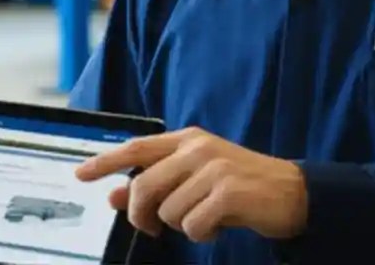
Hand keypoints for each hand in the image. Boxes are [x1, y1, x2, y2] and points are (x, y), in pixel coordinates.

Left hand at [75, 127, 307, 242]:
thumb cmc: (240, 186)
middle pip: (143, 186)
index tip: (81, 173)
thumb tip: (115, 195)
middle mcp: (198, 149)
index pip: (136, 148)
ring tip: (205, 219)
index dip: (105, 162)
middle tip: (153, 228)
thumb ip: (157, 184)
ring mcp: (214, 169)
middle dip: (141, 215)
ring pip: (168, 211)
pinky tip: (218, 227)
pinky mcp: (229, 193)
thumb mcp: (195, 181)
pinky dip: (202, 235)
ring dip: (182, 226)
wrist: (293, 193)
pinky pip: (193, 225)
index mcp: (187, 140)